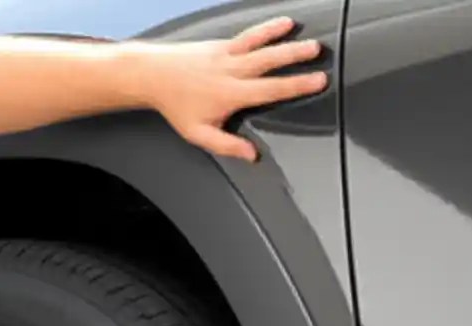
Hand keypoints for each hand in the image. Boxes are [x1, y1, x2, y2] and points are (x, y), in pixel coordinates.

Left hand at [135, 16, 328, 160]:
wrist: (153, 75)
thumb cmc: (175, 105)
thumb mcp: (198, 133)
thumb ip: (227, 145)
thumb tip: (251, 155)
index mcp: (231, 94)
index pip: (271, 90)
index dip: (297, 85)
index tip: (319, 80)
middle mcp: (232, 71)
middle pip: (269, 61)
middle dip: (295, 56)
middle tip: (318, 52)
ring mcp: (227, 54)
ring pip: (260, 43)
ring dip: (283, 38)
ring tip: (304, 34)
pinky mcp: (221, 43)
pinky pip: (248, 35)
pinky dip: (266, 28)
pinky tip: (282, 23)